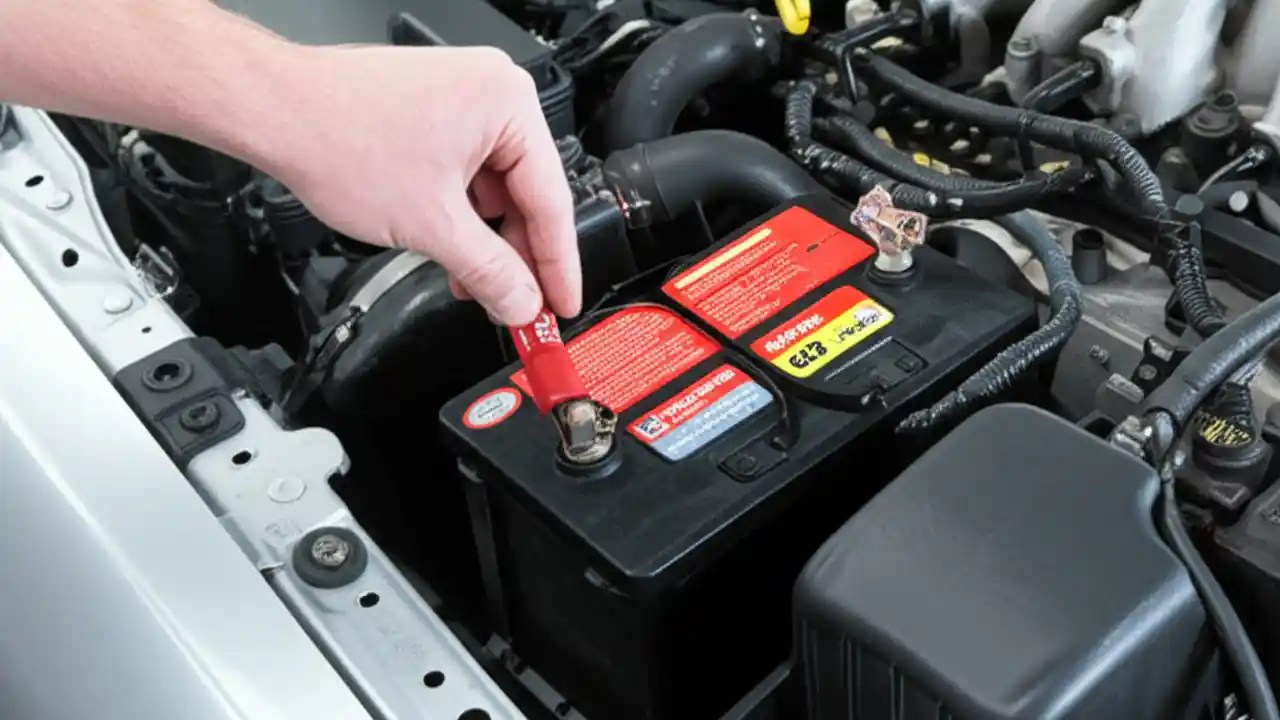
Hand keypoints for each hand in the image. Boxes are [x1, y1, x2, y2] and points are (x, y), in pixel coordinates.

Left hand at [260, 45, 580, 324]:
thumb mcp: (431, 224)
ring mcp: (462, 99)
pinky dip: (460, 216)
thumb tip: (522, 302)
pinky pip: (466, 173)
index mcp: (508, 103)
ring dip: (484, 241)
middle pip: (524, 194)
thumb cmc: (337, 136)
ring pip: (493, 189)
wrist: (274, 112)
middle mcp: (492, 92)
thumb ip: (490, 272)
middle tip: (519, 306)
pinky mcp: (434, 112)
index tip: (562, 304)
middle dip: (515, 256)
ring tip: (475, 285)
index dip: (558, 264)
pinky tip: (451, 251)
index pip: (551, 199)